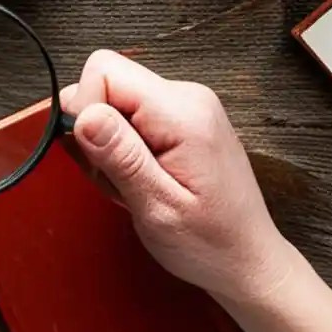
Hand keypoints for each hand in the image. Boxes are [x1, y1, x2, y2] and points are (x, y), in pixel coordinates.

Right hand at [63, 50, 293, 303]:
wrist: (248, 261)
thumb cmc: (211, 243)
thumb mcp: (158, 208)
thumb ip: (120, 157)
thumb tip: (84, 113)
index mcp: (183, 113)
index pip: (105, 71)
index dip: (85, 111)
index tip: (98, 158)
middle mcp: (187, 97)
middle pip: (108, 82)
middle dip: (95, 132)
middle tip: (118, 180)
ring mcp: (187, 105)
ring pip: (115, 101)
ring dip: (109, 146)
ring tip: (135, 186)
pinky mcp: (182, 119)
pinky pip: (132, 116)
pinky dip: (124, 149)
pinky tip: (142, 180)